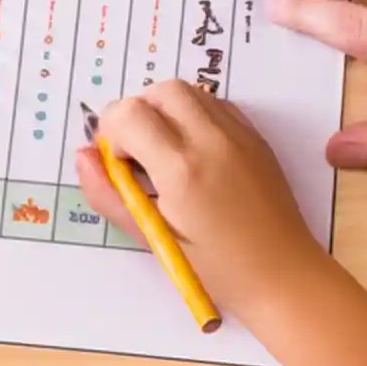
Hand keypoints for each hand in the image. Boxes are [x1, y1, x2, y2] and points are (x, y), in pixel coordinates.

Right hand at [75, 80, 330, 315]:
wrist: (283, 275)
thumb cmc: (215, 268)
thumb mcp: (154, 238)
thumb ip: (110, 195)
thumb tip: (83, 156)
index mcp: (182, 169)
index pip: (130, 113)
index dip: (112, 132)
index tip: (120, 164)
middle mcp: (211, 140)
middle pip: (159, 90)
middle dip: (137, 112)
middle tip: (138, 152)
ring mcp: (238, 133)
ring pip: (188, 90)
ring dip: (164, 109)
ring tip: (164, 150)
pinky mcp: (255, 135)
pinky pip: (214, 102)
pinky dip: (192, 114)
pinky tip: (192, 150)